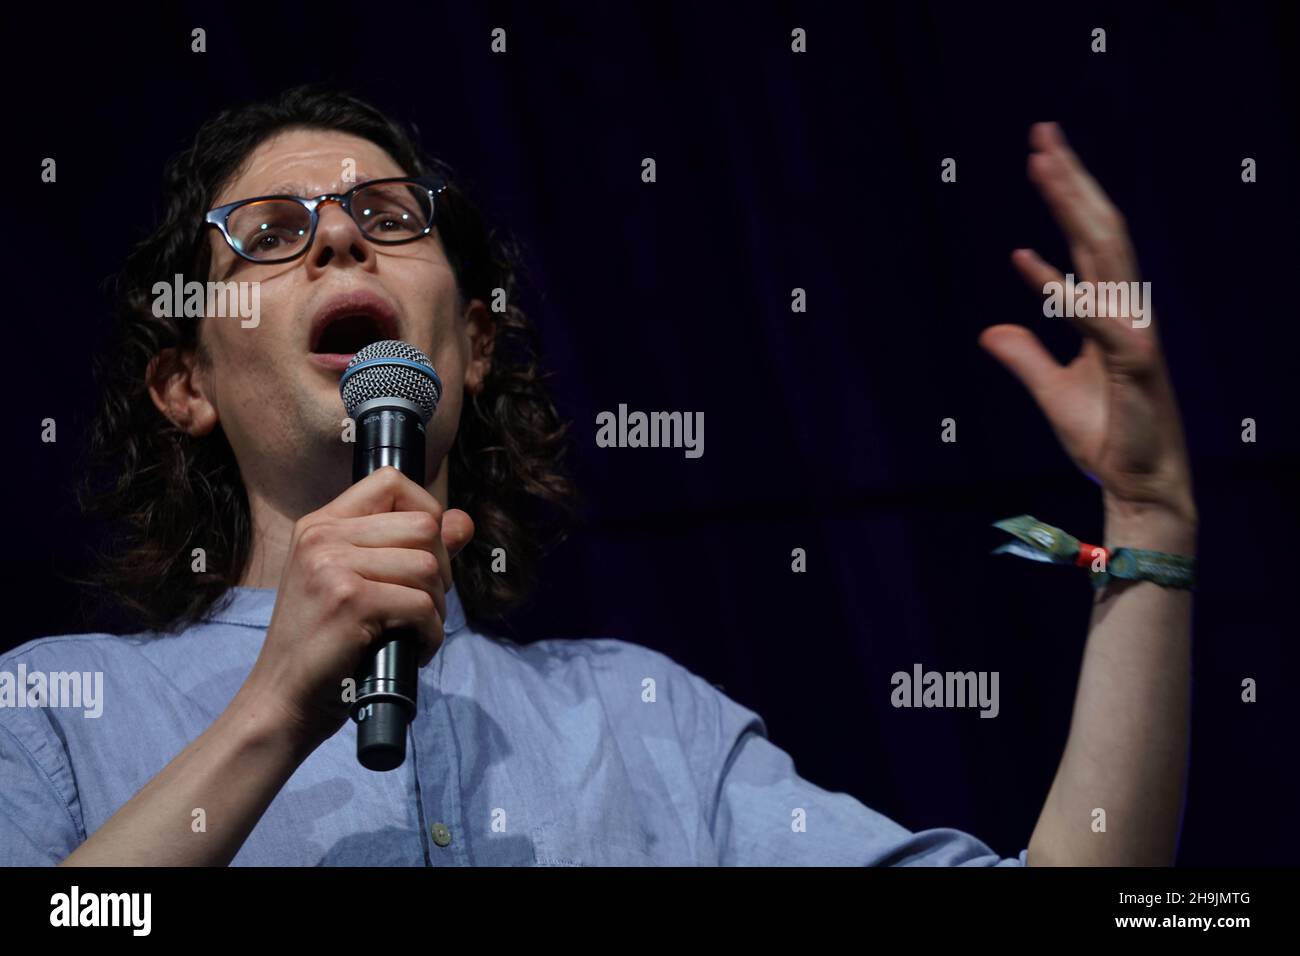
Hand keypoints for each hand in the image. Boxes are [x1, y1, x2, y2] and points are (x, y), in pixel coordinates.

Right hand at [241, 467, 474, 750]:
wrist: (281, 701)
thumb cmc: (323, 647)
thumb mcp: (359, 586)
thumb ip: (409, 549)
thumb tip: (464, 522)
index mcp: (320, 525)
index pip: (392, 481)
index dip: (427, 512)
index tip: (426, 554)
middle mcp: (322, 537)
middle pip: (423, 525)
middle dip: (441, 569)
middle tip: (422, 605)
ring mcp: (332, 566)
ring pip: (427, 566)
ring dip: (436, 607)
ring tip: (414, 631)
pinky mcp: (350, 601)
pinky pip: (422, 605)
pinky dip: (430, 634)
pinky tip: (412, 650)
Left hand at [979, 122, 1196, 538]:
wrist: (1136, 483)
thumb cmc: (1105, 436)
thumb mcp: (1050, 391)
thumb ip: (1024, 356)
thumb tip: (991, 329)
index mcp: (1106, 312)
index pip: (1086, 241)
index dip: (1065, 199)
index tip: (1040, 158)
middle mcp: (1123, 311)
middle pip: (1098, 230)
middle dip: (1071, 180)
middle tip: (1043, 133)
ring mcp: (1133, 332)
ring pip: (1104, 254)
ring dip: (1072, 207)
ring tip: (1045, 164)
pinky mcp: (1135, 363)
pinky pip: (1095, 319)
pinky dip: (1062, 290)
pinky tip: (1025, 261)